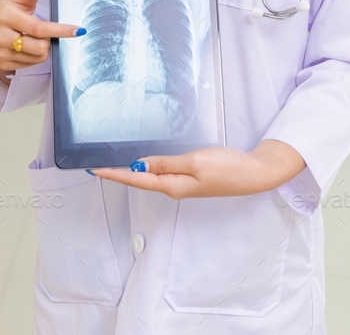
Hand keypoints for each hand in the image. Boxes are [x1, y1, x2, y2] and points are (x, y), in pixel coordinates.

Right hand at [0, 0, 84, 79]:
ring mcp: (0, 53)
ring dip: (41, 49)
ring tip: (33, 38)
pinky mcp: (1, 64)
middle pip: (40, 47)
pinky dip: (32, 56)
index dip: (60, 30)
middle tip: (44, 33)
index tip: (77, 30)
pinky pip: (28, 64)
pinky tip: (25, 46)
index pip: (39, 28)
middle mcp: (1, 36)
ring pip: (36, 58)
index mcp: (6, 17)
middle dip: (48, 40)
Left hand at [90, 140, 304, 198]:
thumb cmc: (228, 168)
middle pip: (140, 180)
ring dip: (132, 170)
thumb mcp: (195, 162)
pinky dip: (149, 167)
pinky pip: (163, 173)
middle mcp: (174, 187)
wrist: (255, 173)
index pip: (136, 179)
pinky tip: (145, 161)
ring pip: (150, 177)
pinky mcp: (192, 177)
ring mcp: (183, 184)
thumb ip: (166, 164)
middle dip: (117, 173)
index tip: (94, 169)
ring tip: (113, 162)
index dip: (114, 174)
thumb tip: (138, 167)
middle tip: (96, 165)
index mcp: (172, 186)